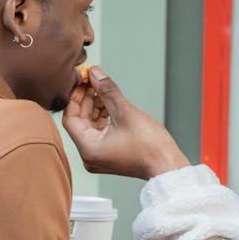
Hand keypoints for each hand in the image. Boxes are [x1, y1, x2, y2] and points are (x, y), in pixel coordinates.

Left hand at [62, 66, 189, 178]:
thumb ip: (107, 91)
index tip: (83, 81)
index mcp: (89, 149)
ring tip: (102, 89)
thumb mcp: (126, 112)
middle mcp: (89, 155)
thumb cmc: (150, 147)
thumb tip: (95, 73)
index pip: (70, 118)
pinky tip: (109, 102)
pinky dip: (102, 117)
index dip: (75, 96)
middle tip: (93, 80)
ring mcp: (99, 156)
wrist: (168, 166)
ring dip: (95, 107)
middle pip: (79, 121)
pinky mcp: (109, 154)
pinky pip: (99, 132)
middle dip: (86, 99)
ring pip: (89, 125)